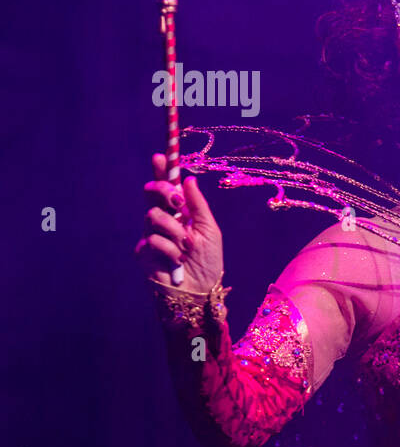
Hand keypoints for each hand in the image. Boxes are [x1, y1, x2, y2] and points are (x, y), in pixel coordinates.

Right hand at [135, 153, 224, 293]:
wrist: (202, 289)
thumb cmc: (209, 261)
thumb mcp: (210, 230)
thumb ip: (198, 205)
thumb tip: (188, 179)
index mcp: (180, 214)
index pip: (167, 188)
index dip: (162, 172)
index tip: (160, 156)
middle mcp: (163, 221)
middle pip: (151, 194)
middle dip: (162, 192)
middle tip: (177, 202)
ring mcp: (151, 235)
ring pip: (152, 217)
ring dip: (175, 231)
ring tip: (187, 247)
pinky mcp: (143, 253)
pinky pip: (152, 241)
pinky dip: (170, 251)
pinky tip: (177, 262)